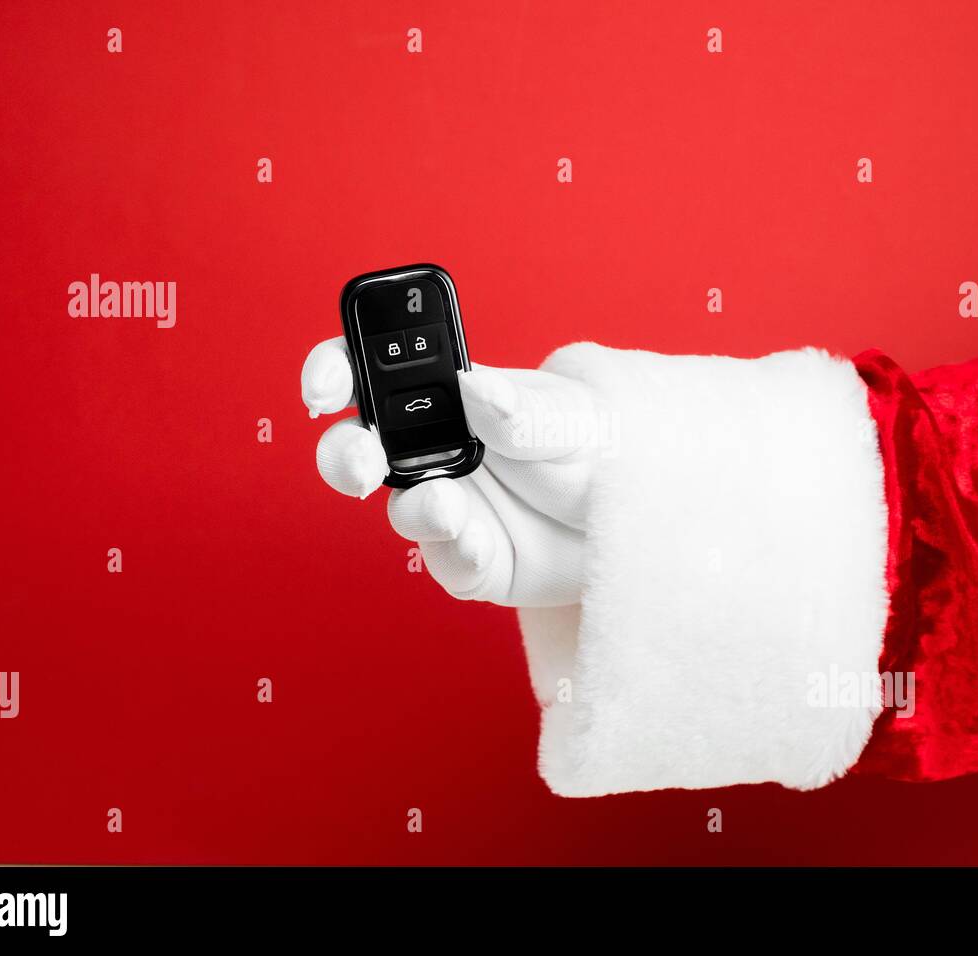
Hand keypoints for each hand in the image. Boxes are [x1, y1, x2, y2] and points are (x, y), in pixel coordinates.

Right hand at [300, 337, 595, 606]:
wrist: (652, 511)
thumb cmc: (609, 443)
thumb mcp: (579, 417)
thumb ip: (527, 409)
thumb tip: (474, 385)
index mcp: (452, 394)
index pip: (370, 370)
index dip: (333, 371)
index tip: (325, 388)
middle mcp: (438, 451)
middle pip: (360, 448)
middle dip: (344, 455)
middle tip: (362, 463)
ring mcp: (455, 508)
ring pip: (402, 510)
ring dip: (414, 507)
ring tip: (445, 504)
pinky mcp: (478, 561)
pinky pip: (450, 562)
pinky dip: (457, 555)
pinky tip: (480, 545)